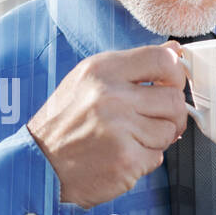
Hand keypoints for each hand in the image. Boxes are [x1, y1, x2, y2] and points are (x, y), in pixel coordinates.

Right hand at [27, 42, 190, 208]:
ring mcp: (120, 130)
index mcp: (102, 70)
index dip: (176, 75)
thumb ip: (133, 66)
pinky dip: (144, 160)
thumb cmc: (64, 122)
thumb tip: (174, 50)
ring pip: (169, 130)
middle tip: (152, 122)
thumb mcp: (89, 81)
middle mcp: (111, 96)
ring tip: (129, 139)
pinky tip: (120, 156)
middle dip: (170, 114)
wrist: (39, 164)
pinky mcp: (125, 160)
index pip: (161, 60)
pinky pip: (157, 157)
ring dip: (156, 139)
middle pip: (173, 100)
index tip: (171, 86)